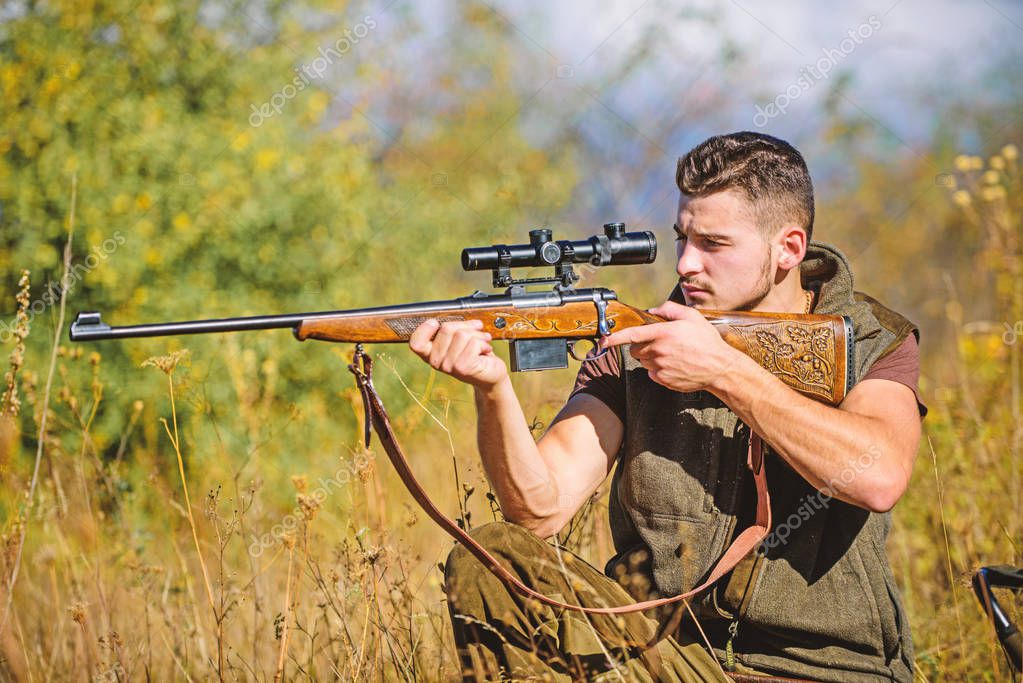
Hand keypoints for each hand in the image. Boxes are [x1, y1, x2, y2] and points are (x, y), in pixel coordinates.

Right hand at [408, 319, 508, 387]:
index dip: (424, 329)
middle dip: (466, 326)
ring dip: (478, 335)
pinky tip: (485, 350)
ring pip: (462, 334)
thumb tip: (453, 313)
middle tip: (475, 332)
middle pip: (446, 328)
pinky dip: (484, 343)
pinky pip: (474, 343)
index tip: (435, 323)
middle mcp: (436, 362)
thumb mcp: (459, 339)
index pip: (416, 342)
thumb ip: (451, 329)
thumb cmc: (475, 354)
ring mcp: (448, 366)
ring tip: (482, 342)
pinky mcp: (463, 368)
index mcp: (431, 354)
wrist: (491, 374)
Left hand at [598, 300, 740, 392]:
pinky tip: (674, 364)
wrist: (719, 368)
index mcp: (663, 333)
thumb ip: (670, 309)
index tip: (603, 340)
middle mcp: (658, 351)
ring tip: (671, 353)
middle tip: (659, 341)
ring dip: (650, 356)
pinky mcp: (663, 380)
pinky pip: (651, 373)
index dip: (613, 338)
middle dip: (641, 344)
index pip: (632, 335)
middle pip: (635, 348)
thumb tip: (653, 309)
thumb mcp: (692, 317)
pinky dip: (657, 368)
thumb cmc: (707, 341)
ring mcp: (660, 367)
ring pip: (643, 361)